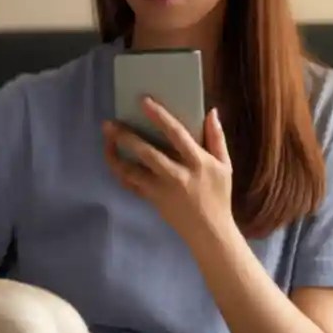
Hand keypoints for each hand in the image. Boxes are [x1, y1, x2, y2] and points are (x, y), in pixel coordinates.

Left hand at [102, 96, 235, 244]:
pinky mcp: (152, 200)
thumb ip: (217, 138)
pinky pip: (131, 186)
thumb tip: (211, 112)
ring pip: (132, 171)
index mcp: (197, 162)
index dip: (159, 116)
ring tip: (106, 141)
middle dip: (125, 136)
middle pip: (146, 152)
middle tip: (109, 124)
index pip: (176, 133)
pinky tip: (114, 161)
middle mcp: (177, 174)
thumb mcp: (225, 165)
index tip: (143, 101)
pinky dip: (120, 173)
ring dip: (115, 156)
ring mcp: (162, 190)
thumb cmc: (218, 195)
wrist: (210, 231)